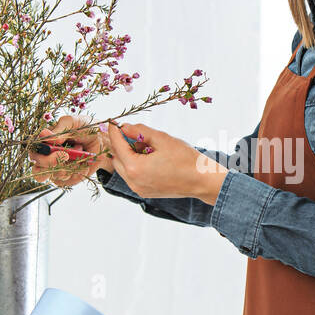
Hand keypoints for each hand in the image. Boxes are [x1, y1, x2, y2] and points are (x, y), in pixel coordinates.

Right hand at [28, 115, 107, 187]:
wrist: (101, 139)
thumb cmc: (83, 127)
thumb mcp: (72, 122)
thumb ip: (59, 129)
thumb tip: (45, 135)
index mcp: (43, 144)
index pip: (33, 155)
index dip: (42, 157)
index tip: (60, 151)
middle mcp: (46, 158)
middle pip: (37, 172)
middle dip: (53, 163)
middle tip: (67, 155)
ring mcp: (56, 170)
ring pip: (55, 176)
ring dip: (70, 166)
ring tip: (80, 152)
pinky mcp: (67, 178)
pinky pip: (68, 181)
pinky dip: (78, 172)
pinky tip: (85, 164)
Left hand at [106, 122, 227, 203]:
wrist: (202, 180)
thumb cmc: (186, 159)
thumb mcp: (162, 139)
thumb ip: (140, 131)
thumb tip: (124, 127)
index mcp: (135, 168)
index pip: (117, 145)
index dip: (114, 132)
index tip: (113, 122)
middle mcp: (133, 181)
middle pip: (117, 158)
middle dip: (121, 144)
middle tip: (132, 132)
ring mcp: (138, 189)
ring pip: (123, 168)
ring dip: (128, 155)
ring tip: (144, 145)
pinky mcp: (144, 192)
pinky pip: (132, 176)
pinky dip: (134, 165)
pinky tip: (148, 157)